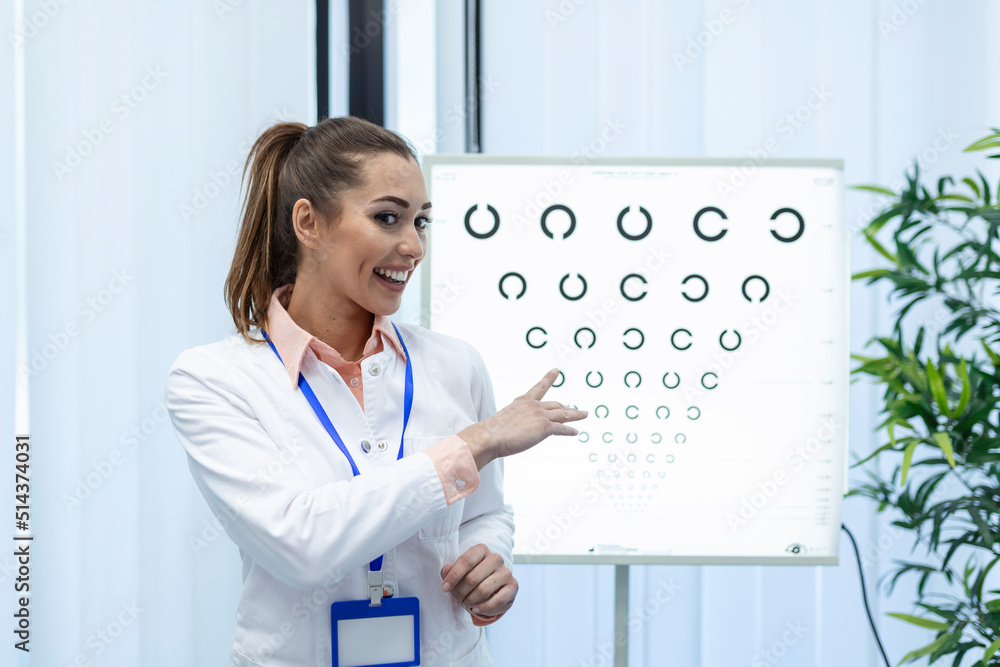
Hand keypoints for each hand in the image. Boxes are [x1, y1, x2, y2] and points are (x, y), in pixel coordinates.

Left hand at [440, 544, 517, 616]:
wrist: (493, 584)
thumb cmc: (472, 575)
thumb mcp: (460, 571)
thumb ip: (450, 570)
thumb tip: (446, 570)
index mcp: (482, 550)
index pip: (466, 561)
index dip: (453, 576)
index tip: (445, 588)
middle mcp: (496, 558)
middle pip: (473, 578)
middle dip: (460, 592)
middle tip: (456, 599)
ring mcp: (506, 572)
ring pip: (483, 590)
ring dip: (470, 601)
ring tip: (465, 603)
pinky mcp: (513, 586)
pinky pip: (497, 601)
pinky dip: (484, 608)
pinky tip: (476, 609)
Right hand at [458, 368, 587, 468]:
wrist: (490, 436)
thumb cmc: (491, 433)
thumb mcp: (503, 422)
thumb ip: (511, 422)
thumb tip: (508, 432)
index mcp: (523, 401)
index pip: (539, 388)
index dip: (549, 378)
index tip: (556, 371)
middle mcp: (533, 405)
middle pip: (556, 404)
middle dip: (566, 407)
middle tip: (574, 409)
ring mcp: (540, 415)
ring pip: (563, 414)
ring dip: (575, 414)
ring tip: (584, 414)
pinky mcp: (545, 427)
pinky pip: (562, 428)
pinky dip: (570, 430)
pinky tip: (576, 432)